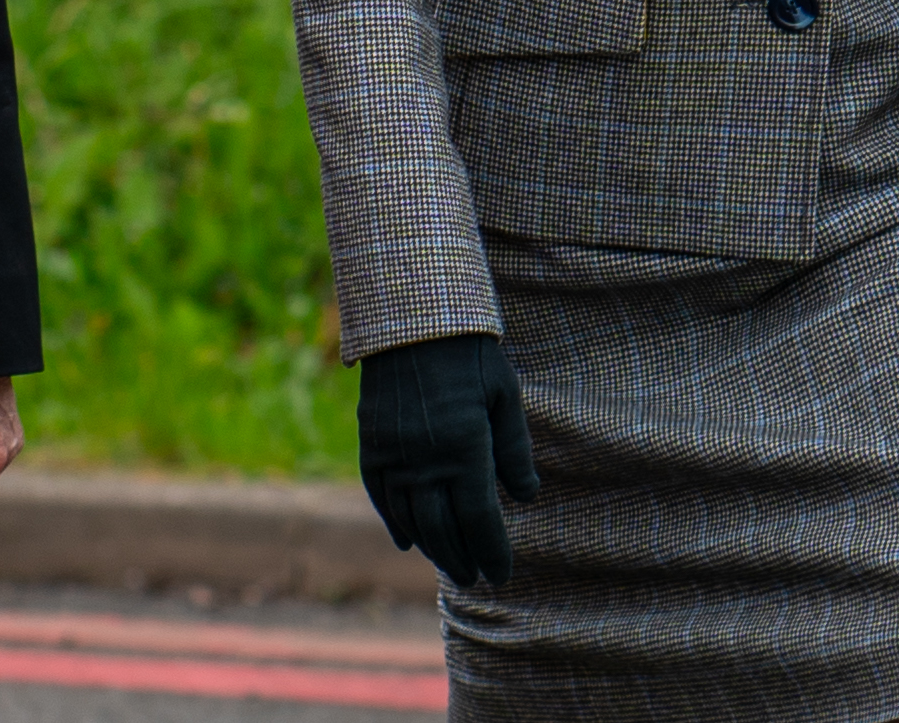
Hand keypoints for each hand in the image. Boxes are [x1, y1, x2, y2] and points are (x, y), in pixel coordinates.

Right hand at [356, 332, 538, 587]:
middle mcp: (425, 460)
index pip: (479, 519)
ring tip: (450, 563)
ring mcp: (393, 454)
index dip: (492, 552)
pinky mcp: (372, 445)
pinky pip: (381, 496)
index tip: (502, 574)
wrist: (411, 319)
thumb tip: (526, 497)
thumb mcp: (505, 396)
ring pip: (410, 519)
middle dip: (462, 559)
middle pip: (443, 529)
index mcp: (464, 448)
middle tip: (475, 579)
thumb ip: (514, 450)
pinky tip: (408, 542)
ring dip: (431, 548)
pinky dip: (394, 523)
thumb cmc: (469, 354)